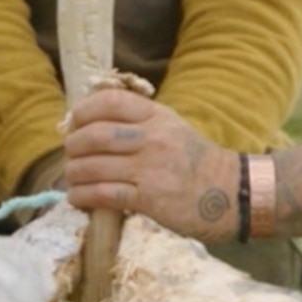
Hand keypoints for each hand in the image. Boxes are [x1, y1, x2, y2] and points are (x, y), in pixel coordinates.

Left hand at [64, 88, 242, 244]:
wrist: (230, 193)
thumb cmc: (194, 161)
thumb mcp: (171, 127)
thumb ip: (137, 121)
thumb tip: (88, 123)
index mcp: (157, 116)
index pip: (110, 102)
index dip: (83, 111)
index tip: (74, 123)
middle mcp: (153, 138)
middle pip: (95, 135)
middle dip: (73, 146)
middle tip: (71, 154)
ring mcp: (151, 169)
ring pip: (93, 166)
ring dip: (74, 173)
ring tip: (73, 178)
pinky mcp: (149, 199)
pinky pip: (103, 194)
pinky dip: (83, 196)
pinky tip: (79, 197)